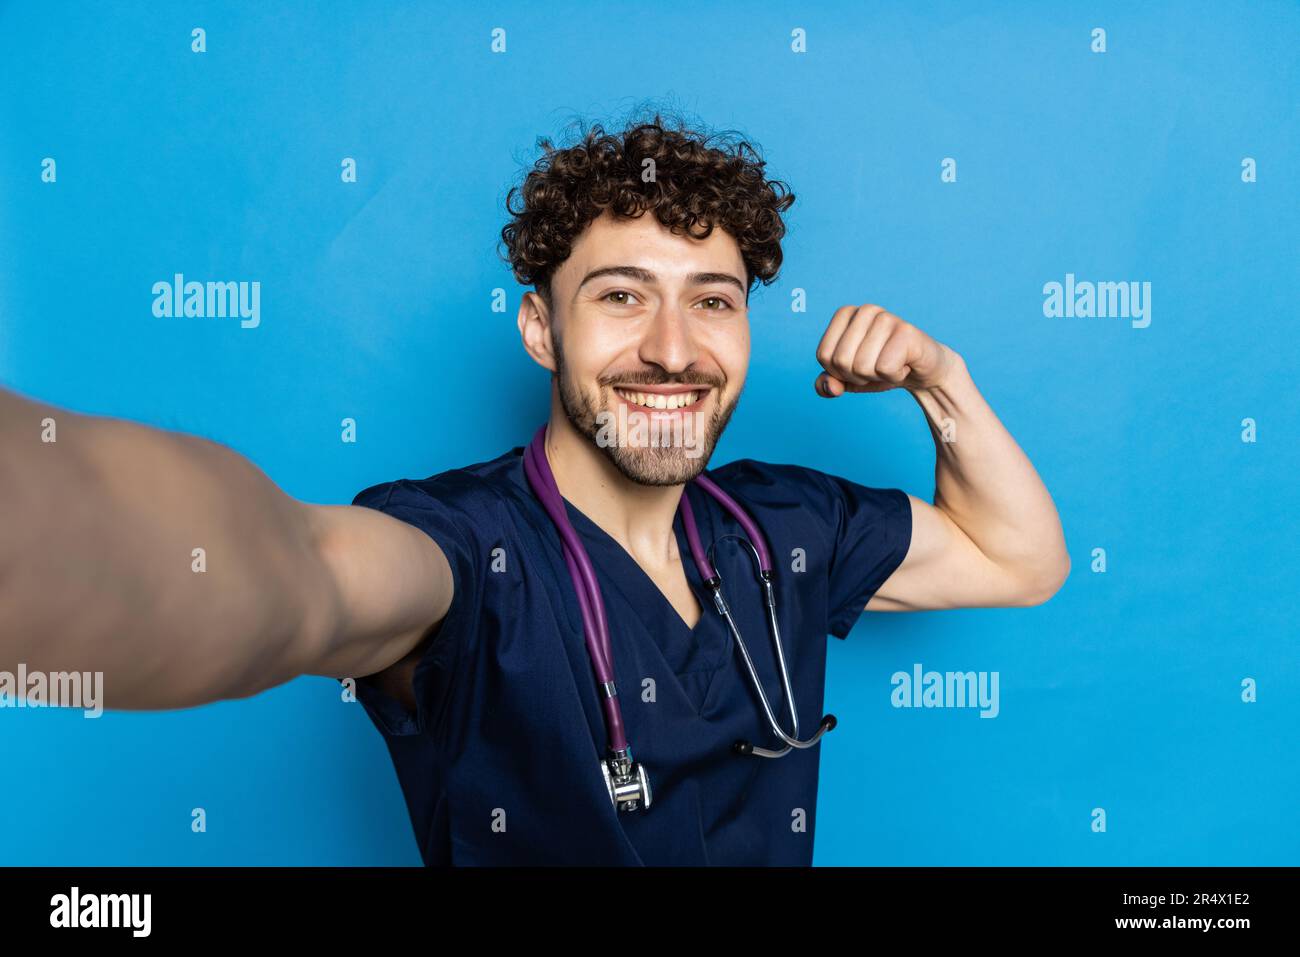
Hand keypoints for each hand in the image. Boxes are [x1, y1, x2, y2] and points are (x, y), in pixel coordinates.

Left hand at [814, 304, 957, 396]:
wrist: (922, 372)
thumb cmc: (882, 370)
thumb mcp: (849, 379)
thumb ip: (828, 383)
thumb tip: (829, 387)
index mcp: (846, 314)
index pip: (823, 355)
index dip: (839, 371)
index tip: (859, 365)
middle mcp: (865, 310)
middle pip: (841, 361)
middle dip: (858, 376)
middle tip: (878, 367)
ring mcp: (886, 317)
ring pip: (861, 366)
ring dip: (877, 376)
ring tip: (892, 364)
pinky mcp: (906, 331)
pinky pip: (884, 368)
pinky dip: (893, 376)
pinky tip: (904, 365)